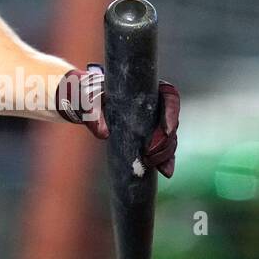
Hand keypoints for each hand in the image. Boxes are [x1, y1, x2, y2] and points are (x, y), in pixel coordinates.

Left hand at [57, 64, 180, 177]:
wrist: (86, 103)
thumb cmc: (90, 95)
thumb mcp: (89, 98)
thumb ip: (94, 111)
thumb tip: (104, 133)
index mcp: (146, 88)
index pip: (169, 95)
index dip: (172, 112)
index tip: (168, 130)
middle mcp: (155, 103)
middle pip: (171, 121)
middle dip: (166, 140)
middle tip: (151, 153)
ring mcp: (154, 121)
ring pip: (169, 137)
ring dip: (166, 153)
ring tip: (154, 164)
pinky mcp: (150, 136)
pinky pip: (163, 148)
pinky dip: (165, 160)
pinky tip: (165, 171)